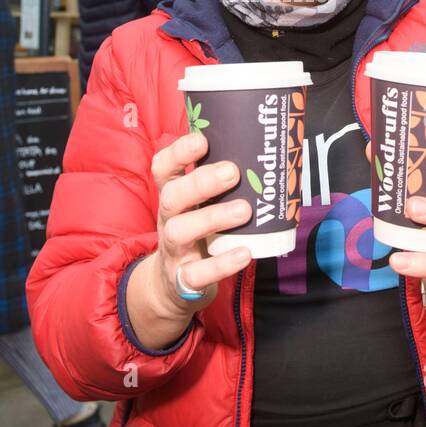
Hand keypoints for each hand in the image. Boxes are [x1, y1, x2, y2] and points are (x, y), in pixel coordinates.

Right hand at [141, 132, 252, 323]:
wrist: (170, 286)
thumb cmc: (196, 233)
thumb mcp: (197, 206)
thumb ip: (217, 185)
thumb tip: (262, 152)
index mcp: (172, 196)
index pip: (163, 168)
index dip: (178, 153)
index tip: (202, 140)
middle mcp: (168, 220)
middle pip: (172, 196)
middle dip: (200, 182)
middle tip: (232, 172)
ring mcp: (173, 250)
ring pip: (181, 231)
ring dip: (213, 218)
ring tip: (245, 211)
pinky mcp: (182, 279)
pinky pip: (197, 273)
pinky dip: (221, 264)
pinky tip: (244, 253)